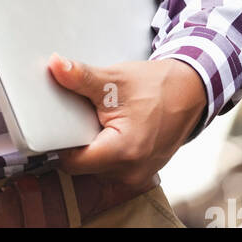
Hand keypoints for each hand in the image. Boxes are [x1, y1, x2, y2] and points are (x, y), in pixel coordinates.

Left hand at [47, 54, 206, 189]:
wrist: (189, 92)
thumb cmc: (156, 87)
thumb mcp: (114, 79)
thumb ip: (81, 77)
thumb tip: (56, 66)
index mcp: (123, 152)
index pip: (74, 162)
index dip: (59, 143)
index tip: (52, 125)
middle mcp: (131, 172)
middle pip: (84, 166)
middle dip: (76, 143)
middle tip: (76, 117)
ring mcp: (138, 175)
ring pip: (97, 168)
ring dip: (92, 146)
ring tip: (96, 120)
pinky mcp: (141, 171)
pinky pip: (112, 167)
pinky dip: (106, 149)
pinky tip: (108, 128)